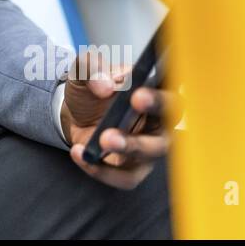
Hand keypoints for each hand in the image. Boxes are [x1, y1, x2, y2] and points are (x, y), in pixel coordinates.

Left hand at [59, 47, 183, 189]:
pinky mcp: (133, 168)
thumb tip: (106, 85)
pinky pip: (126, 177)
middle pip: (169, 131)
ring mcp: (149, 147)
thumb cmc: (91, 89)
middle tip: (120, 120)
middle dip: (147, 126)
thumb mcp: (84, 69)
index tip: (137, 96)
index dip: (159, 98)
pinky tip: (81, 154)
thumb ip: (93, 68)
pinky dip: (103, 170)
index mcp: (155, 92)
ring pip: (150, 155)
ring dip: (127, 149)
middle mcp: (159, 122)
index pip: (170, 94)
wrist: (74, 112)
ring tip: (102, 140)